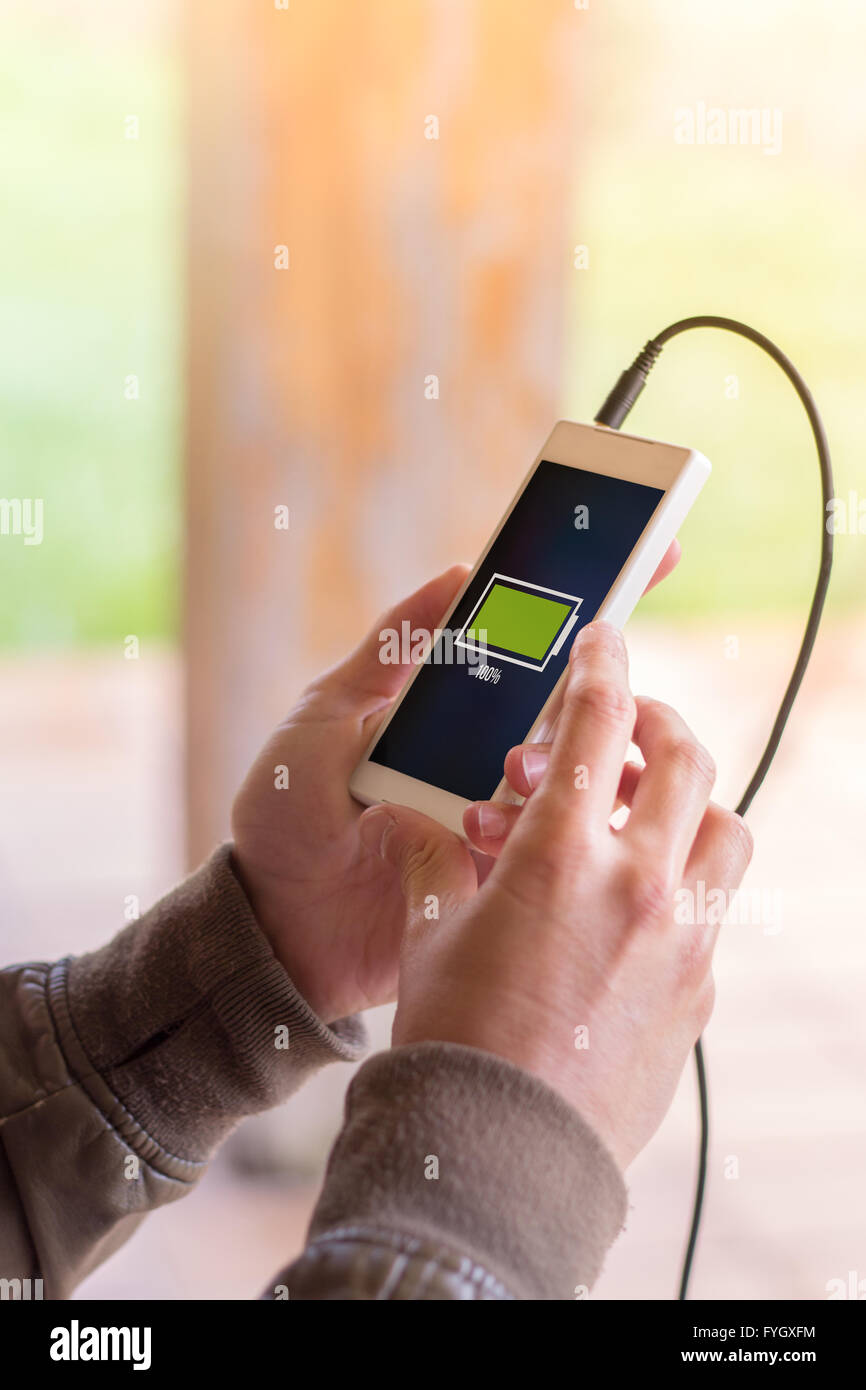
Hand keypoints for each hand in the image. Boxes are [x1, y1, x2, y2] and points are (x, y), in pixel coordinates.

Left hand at [230, 543, 679, 1027]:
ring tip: (508, 772)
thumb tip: (461, 572)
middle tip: (540, 709)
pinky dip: (552, 830)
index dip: (595, 609)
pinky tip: (495, 826)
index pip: (539, 652)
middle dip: (593, 697)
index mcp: (458, 713)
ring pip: (584, 778)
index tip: (653, 555)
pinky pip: (559, 849)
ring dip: (568, 762)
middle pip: (580, 712)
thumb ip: (389, 649)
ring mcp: (506, 821)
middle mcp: (493, 761)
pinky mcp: (507, 880)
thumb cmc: (286, 812)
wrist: (271, 920)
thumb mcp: (325, 715)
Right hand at [358, 621, 751, 1171]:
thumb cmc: (453, 1035)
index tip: (605, 639)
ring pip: (724, 831)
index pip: (596, 723)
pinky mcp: (699, 991)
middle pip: (686, 760)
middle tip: (622, 728)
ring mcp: (683, 941)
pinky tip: (627, 909)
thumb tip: (429, 825)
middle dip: (655, 722)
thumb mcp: (430, 928)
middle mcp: (640, 886)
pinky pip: (711, 911)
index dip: (601, 666)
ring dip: (687, 805)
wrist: (501, 1149)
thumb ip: (436, 858)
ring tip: (635, 816)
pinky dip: (681, 884)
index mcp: (562, 854)